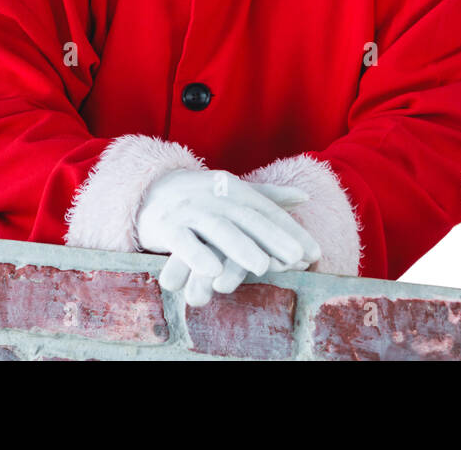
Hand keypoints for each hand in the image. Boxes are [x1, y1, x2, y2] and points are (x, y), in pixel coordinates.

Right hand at [150, 178, 320, 305]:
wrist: (147, 190)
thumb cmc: (198, 197)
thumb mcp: (231, 192)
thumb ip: (266, 195)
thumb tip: (305, 197)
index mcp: (233, 189)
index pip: (266, 210)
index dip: (290, 230)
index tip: (313, 252)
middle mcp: (213, 197)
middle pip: (247, 218)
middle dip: (274, 238)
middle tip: (297, 258)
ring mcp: (189, 210)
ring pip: (218, 228)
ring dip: (240, 247)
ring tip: (262, 266)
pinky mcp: (166, 226)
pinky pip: (183, 242)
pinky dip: (197, 255)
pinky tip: (213, 270)